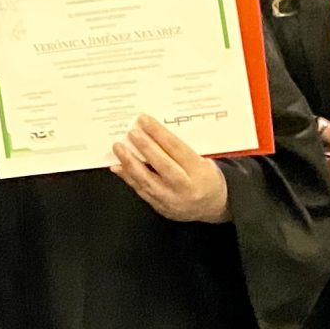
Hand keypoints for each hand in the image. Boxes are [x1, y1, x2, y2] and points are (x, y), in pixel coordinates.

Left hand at [111, 114, 230, 221]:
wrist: (211, 207)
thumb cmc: (208, 179)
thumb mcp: (205, 161)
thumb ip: (184, 149)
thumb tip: (158, 132)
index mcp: (199, 171)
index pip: (176, 149)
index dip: (159, 133)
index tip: (145, 121)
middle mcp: (185, 186)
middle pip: (162, 164)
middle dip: (145, 146)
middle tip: (132, 133)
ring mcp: (171, 199)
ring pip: (147, 180)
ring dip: (130, 162)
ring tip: (119, 148)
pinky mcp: (160, 206)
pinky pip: (140, 190)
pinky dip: (127, 177)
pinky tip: (118, 166)